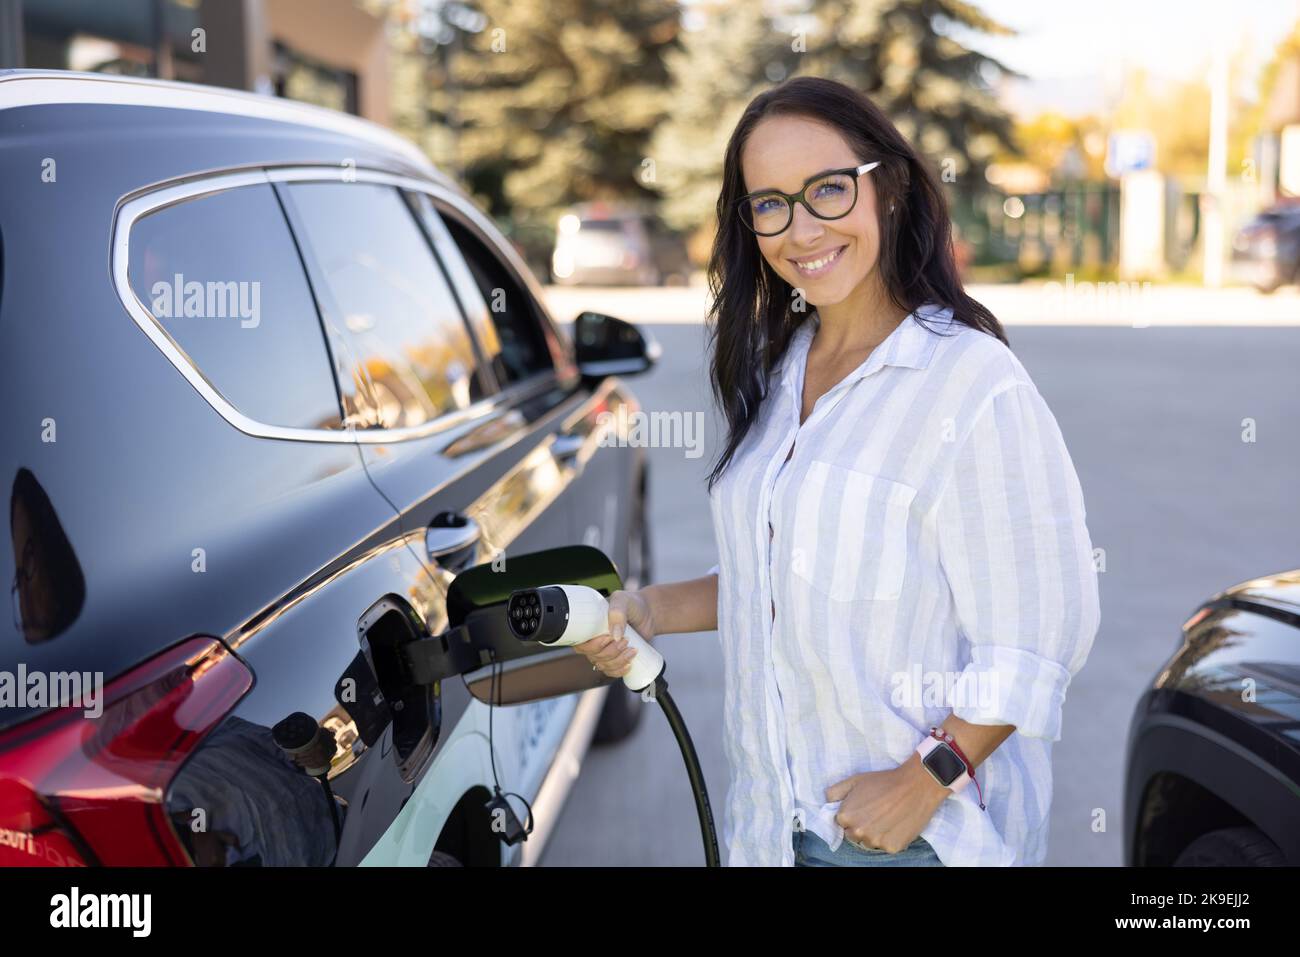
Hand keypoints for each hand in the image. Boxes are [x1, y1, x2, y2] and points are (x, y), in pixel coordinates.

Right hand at [571, 589, 654, 678]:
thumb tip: (615, 636)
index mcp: (589, 627)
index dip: (592, 646)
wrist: (649, 613)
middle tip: (626, 640)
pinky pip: (611, 672)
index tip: (608, 638)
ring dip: (618, 661)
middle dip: (611, 652)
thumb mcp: (622, 600)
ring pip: (603, 666)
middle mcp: (594, 641)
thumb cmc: (632, 604)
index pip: (580, 645)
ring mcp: (604, 651)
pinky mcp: (616, 658)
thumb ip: (617, 612)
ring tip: (632, 649)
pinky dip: (619, 671)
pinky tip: (629, 665)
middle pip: (594, 657)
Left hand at [824, 755, 948, 853]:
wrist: (916, 786)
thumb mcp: (855, 780)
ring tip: (887, 817)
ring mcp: (875, 841)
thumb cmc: (884, 781)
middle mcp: (858, 832)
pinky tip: (897, 824)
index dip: (853, 814)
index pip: (842, 823)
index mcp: (846, 816)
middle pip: (854, 835)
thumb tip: (828, 802)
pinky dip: (891, 838)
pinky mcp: (892, 847)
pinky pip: (886, 846)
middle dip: (862, 826)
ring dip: (875, 834)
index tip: (864, 807)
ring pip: (870, 842)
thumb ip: (835, 792)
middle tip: (876, 813)